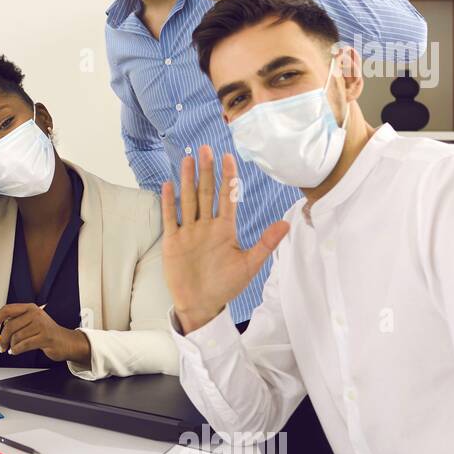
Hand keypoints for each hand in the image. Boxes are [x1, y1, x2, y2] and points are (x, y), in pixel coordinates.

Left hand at [0, 302, 89, 363]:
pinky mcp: (45, 337)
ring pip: (16, 337)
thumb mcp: (32, 322)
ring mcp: (41, 325)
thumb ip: (17, 321)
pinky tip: (16, 351)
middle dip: (2, 339)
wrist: (66, 342)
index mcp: (30, 308)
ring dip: (11, 346)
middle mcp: (35, 314)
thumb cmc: (46, 333)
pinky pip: (23, 345)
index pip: (8, 309)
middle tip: (1, 346)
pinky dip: (16, 350)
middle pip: (10, 326)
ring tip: (12, 349)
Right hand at [160, 146, 288, 331]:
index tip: (228, 157)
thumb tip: (285, 223)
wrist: (201, 304)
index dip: (227, 177)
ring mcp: (189, 232)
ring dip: (188, 180)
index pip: (226, 197)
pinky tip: (168, 185)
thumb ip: (265, 243)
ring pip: (188, 200)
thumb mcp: (249, 265)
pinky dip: (169, 202)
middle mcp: (206, 226)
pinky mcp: (173, 241)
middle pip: (205, 193)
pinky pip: (170, 217)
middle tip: (206, 149)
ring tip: (188, 159)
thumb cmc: (226, 286)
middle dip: (206, 171)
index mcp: (225, 229)